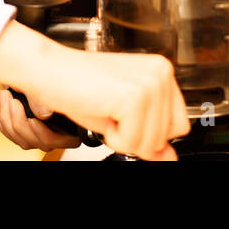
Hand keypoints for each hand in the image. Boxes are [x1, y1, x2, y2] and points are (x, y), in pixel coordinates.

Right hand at [0, 22, 189, 160]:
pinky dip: (113, 137)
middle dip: (135, 136)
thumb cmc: (81, 87)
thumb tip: (170, 158)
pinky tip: (101, 111)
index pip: (179, 126)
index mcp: (162, 72)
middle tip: (111, 111)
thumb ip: (151, 136)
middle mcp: (161, 73)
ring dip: (122, 137)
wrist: (50, 71)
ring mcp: (150, 83)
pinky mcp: (134, 96)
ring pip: (151, 143)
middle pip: (167, 137)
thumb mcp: (123, 115)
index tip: (125, 116)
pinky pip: (133, 142)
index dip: (149, 132)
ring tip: (105, 110)